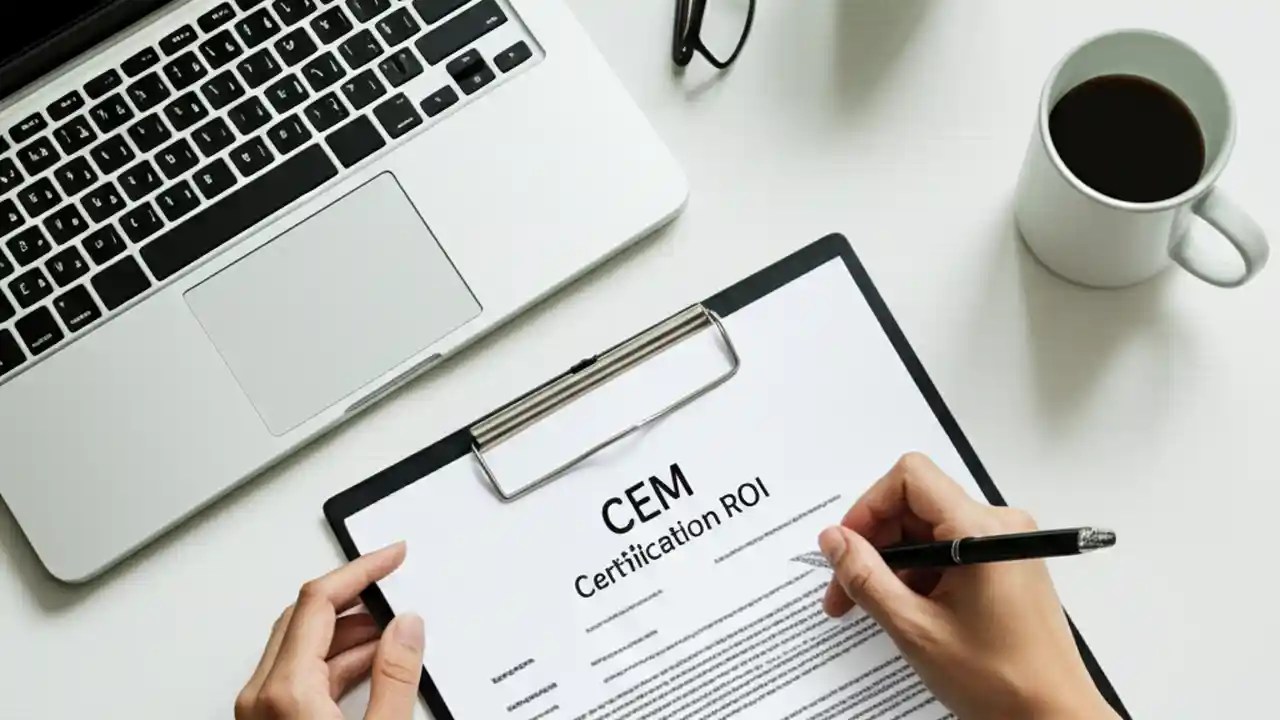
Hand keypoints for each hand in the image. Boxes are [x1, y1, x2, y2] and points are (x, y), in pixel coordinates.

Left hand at [235, 542, 424, 719]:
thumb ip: (394, 679)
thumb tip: (407, 629)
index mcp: (285, 691)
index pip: (318, 600)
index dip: (361, 571)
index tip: (391, 557)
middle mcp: (261, 696)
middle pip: (305, 616)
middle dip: (354, 596)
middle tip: (390, 585)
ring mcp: (258, 711)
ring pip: (301, 646)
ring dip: (347, 632)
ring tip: (392, 632)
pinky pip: (298, 675)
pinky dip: (335, 661)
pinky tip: (370, 664)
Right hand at [818, 454, 1117, 719]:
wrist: (1054, 718)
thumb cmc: (1002, 681)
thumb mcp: (915, 628)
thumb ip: (866, 577)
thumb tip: (834, 541)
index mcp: (982, 531)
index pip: (910, 477)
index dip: (869, 507)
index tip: (848, 545)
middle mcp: (999, 526)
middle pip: (914, 504)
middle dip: (873, 543)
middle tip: (845, 589)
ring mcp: (1004, 545)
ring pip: (928, 529)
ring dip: (894, 564)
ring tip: (877, 608)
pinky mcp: (1004, 564)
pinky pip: (948, 549)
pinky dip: (920, 574)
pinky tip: (909, 611)